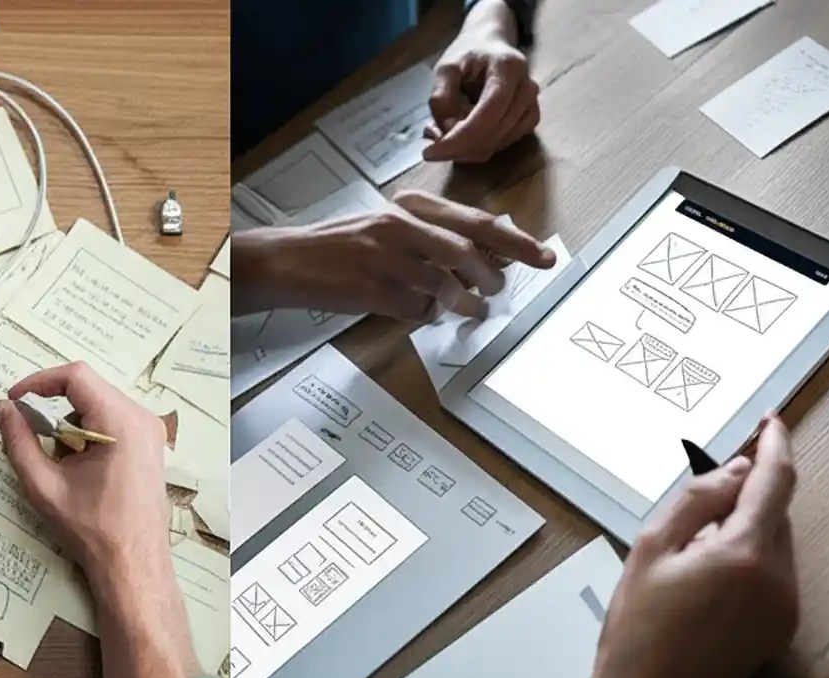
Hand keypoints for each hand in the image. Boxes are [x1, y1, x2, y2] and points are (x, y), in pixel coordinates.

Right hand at [0, 362, 170, 574]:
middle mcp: (142, 417)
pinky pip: (113, 419)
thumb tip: (3, 408)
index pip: (76, 375)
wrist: (134, 564)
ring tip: (57, 458)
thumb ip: (19, 442)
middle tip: (30, 432)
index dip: (39, 381)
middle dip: (53, 405)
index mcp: (121, 421)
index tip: (14, 401)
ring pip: (100, 402)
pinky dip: (88, 431)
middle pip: (89, 388)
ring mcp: (151, 430)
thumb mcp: (44, 486)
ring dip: (70, 420)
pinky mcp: (151, 444)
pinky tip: (79, 464)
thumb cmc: (91, 529)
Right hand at [232, 189, 554, 320]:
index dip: (513, 242)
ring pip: (446, 286)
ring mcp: (385, 260)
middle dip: (495, 277)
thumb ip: (428, 236)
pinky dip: (425, 315)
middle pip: (468, 253)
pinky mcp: (371, 290)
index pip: (473, 223)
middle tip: (499, 292)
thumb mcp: (384, 227)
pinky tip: (418, 312)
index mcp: (407, 209)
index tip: (541, 256)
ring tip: (471, 310)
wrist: (286, 260)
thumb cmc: (337, 245)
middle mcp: (400, 228)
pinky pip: (416, 309)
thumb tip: (480, 255)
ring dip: (465, 304)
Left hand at [424, 0, 538, 163]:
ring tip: (444, 128)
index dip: (458, 139)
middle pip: (492, 135)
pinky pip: (502, 145)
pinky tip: (463, 132)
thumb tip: (449, 132)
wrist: (491, 44)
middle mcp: (526, 89)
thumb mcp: (445, 68)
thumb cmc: (467, 54)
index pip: (487, 115)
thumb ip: (441, 99)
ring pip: (496, 145)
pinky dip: (479, 147)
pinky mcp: (530, 119)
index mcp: (507, 69)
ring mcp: (531, 105)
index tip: (428, 153)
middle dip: (457, 147)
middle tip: (429, 141)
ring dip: (465, 148)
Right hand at [577, 414, 798, 677]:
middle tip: (694, 513)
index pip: (775, 481)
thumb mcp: (649, 548)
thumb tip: (732, 469)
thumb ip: (695, 500)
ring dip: (742, 532)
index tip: (771, 423)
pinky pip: (773, 573)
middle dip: (741, 498)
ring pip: (774, 541)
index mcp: (743, 555)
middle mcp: (775, 581)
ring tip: (688, 561)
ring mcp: (783, 607)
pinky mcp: (780, 626)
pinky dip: (747, 561)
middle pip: (774, 512)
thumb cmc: (636, 631)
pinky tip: (704, 583)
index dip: (774, 444)